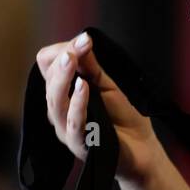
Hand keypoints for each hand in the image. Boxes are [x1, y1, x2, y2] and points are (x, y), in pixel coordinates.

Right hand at [37, 31, 161, 184]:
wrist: (143, 150)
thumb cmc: (123, 117)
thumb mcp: (108, 85)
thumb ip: (93, 67)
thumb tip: (82, 39)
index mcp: (63, 94)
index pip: (47, 66)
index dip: (63, 50)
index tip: (84, 40)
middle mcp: (59, 112)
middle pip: (49, 81)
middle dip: (63, 58)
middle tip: (80, 44)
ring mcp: (67, 130)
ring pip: (55, 101)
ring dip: (64, 77)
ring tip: (72, 58)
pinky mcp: (81, 145)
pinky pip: (74, 122)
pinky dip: (78, 103)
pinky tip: (83, 86)